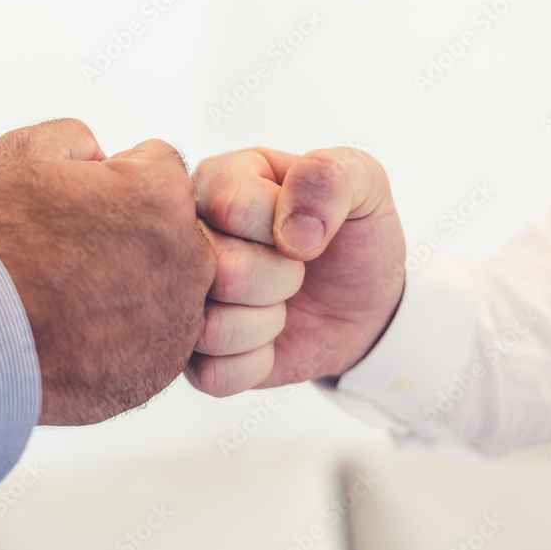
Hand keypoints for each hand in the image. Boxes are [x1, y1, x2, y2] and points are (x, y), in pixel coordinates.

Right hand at [0, 119, 215, 424]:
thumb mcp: (21, 153)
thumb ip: (80, 138)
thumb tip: (102, 156)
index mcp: (163, 196)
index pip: (161, 166)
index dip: (118, 178)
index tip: (87, 203)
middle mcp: (190, 256)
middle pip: (174, 225)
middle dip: (137, 228)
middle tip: (79, 250)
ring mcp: (182, 315)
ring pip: (172, 280)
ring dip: (138, 279)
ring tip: (79, 293)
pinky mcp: (168, 362)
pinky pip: (161, 331)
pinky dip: (133, 328)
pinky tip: (88, 327)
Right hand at [188, 147, 405, 394]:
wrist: (365, 306)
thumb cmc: (354, 237)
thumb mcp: (365, 185)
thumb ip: (332, 176)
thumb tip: (293, 232)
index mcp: (218, 180)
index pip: (231, 205)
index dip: (280, 228)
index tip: (304, 229)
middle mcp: (187, 236)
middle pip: (220, 271)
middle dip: (280, 279)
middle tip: (296, 271)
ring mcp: (185, 296)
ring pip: (210, 328)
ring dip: (267, 323)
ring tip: (280, 302)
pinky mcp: (191, 355)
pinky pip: (212, 374)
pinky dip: (256, 364)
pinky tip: (269, 340)